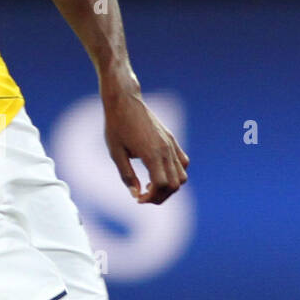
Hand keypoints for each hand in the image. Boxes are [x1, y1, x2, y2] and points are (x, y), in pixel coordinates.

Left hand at [102, 81, 188, 204]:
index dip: (151, 197)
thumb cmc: (116, 126)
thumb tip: (135, 195)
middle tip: (143, 196)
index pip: (162, 185)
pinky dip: (176, 173)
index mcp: (152, 154)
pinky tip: (158, 172)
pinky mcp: (171, 139)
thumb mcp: (115, 153)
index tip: (138, 198)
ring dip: (169, 186)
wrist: (124, 101)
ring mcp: (171, 144)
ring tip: (150, 185)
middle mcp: (166, 150)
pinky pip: (183, 162)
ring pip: (182, 175)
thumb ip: (126, 176)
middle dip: (160, 196)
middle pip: (174, 184)